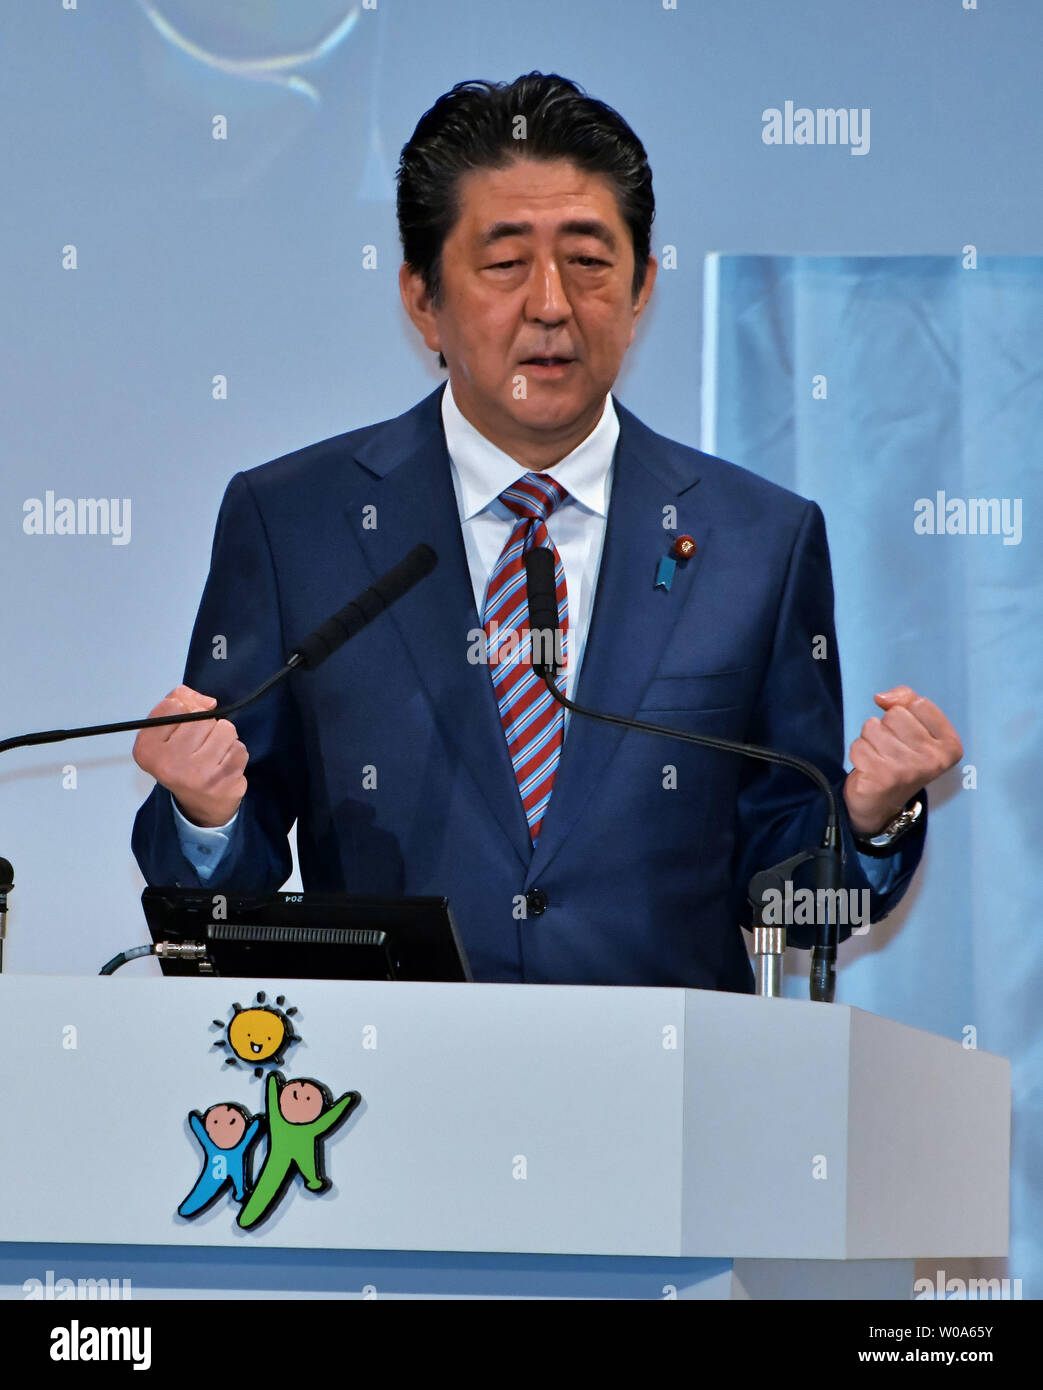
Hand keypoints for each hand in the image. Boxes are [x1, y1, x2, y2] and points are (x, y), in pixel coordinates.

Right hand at [132, 684, 248, 827]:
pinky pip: (239, 749)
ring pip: (226, 729)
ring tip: (213, 753)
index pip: (174, 705)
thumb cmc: (182, 758)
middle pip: (202, 718)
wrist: (199, 804)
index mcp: (148, 749)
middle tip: (200, 744)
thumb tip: (209, 702)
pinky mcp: (224, 783)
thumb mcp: (167, 728)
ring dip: (224, 737)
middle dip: (207, 725)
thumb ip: (180, 700)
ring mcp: (198, 776)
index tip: (184, 724)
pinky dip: (235, 753)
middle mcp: (170, 765)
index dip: (185, 708)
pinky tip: (223, 765)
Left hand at [843, 686, 962, 836]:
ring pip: (873, 727)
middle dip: (886, 727)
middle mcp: (933, 759)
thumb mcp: (915, 726)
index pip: (919, 703)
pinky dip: (858, 753)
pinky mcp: (881, 776)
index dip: (905, 713)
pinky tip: (869, 768)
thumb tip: (882, 697)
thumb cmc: (900, 759)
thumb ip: (906, 700)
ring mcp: (907, 769)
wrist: (882, 804)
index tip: (908, 736)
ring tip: (879, 757)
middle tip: (890, 749)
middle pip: (895, 714)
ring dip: (870, 740)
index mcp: (950, 745)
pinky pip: (858, 745)